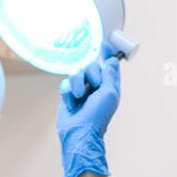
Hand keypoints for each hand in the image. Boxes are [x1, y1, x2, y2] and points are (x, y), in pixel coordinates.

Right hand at [55, 39, 121, 176]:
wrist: (79, 133)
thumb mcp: (109, 93)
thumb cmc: (98, 116)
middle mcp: (94, 87)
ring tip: (79, 98)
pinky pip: (65, 84)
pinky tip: (71, 104)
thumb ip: (110, 75)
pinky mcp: (68, 96)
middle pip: (91, 66)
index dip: (107, 53)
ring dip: (77, 85)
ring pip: (76, 73)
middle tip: (93, 86)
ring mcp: (80, 91)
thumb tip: (112, 59)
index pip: (108, 65)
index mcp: (108, 86)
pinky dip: (68, 93)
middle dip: (91, 74)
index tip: (105, 44)